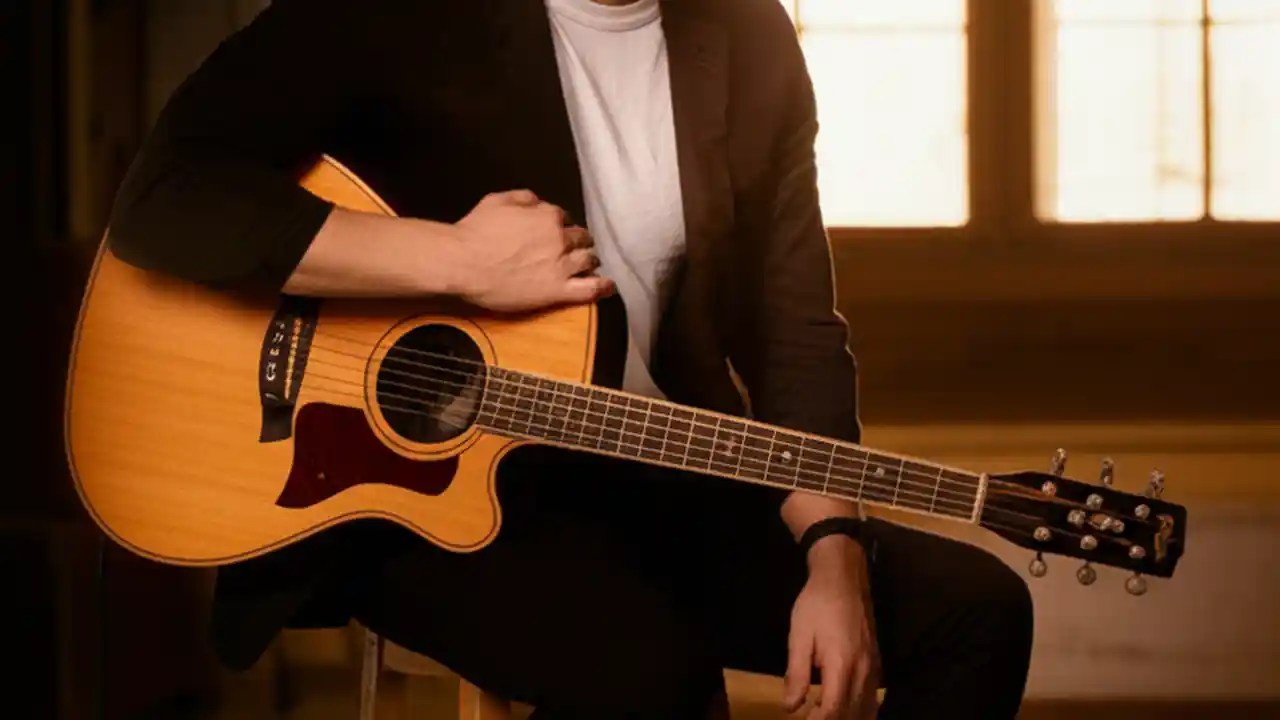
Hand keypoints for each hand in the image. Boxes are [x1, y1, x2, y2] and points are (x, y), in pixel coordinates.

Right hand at [452, 190, 613, 311]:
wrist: (464, 262)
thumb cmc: (475, 230)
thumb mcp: (498, 200)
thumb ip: (523, 198)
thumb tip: (539, 202)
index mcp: (548, 216)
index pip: (564, 218)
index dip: (561, 225)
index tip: (555, 232)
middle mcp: (561, 238)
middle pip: (581, 239)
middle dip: (579, 242)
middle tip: (573, 249)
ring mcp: (562, 266)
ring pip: (589, 260)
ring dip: (589, 260)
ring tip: (588, 266)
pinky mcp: (557, 290)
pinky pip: (590, 289)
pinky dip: (603, 286)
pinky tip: (609, 286)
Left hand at [784, 536, 880, 719]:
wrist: (844, 578)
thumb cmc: (817, 604)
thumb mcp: (799, 636)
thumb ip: (795, 673)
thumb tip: (789, 706)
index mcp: (842, 664)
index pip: (834, 709)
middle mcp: (863, 670)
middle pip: (852, 713)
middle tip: (812, 719)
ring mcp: (874, 667)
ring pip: (866, 708)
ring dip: (848, 718)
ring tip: (825, 716)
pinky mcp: (877, 662)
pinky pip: (872, 696)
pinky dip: (861, 710)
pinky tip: (848, 711)